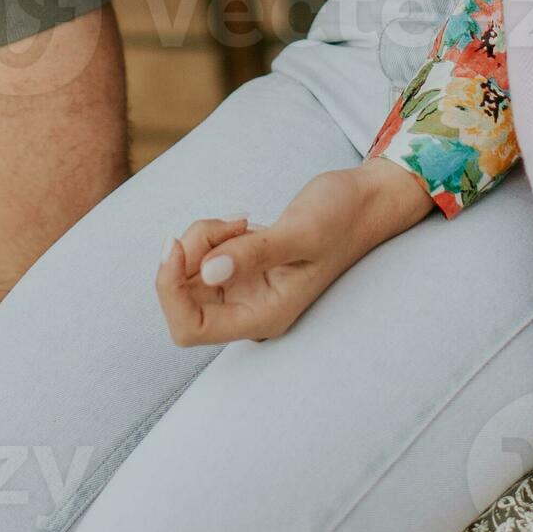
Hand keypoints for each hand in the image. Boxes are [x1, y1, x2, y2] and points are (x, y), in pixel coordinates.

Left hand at [155, 159, 432, 345]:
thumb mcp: (300, 232)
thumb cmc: (341, 218)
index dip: (169, 292)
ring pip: (188, 273)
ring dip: (200, 238)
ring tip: (240, 220)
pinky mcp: (242, 267)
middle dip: (188, 255)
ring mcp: (243, 289)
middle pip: (182, 299)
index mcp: (263, 317)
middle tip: (225, 225)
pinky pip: (202, 256)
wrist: (363, 202)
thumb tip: (206, 273)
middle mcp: (249, 310)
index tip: (177, 247)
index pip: (189, 329)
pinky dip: (209, 233)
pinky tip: (242, 222)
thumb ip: (254, 253)